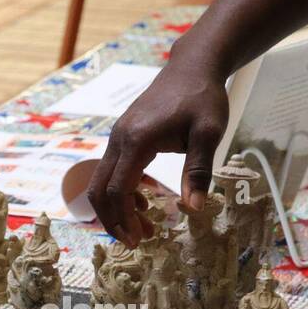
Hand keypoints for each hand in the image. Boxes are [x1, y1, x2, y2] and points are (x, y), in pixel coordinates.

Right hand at [86, 48, 229, 246]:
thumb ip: (198, 170)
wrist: (193, 66)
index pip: (117, 190)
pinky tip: (145, 201)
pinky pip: (112, 170)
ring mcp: (119, 136)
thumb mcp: (209, 133)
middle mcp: (120, 138)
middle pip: (99, 190)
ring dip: (117, 208)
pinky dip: (122, 192)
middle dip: (113, 220)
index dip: (124, 219)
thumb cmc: (203, 97)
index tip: (140, 240)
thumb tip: (193, 208)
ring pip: (102, 181)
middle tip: (136, 242)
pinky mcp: (124, 136)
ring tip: (145, 226)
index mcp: (136, 140)